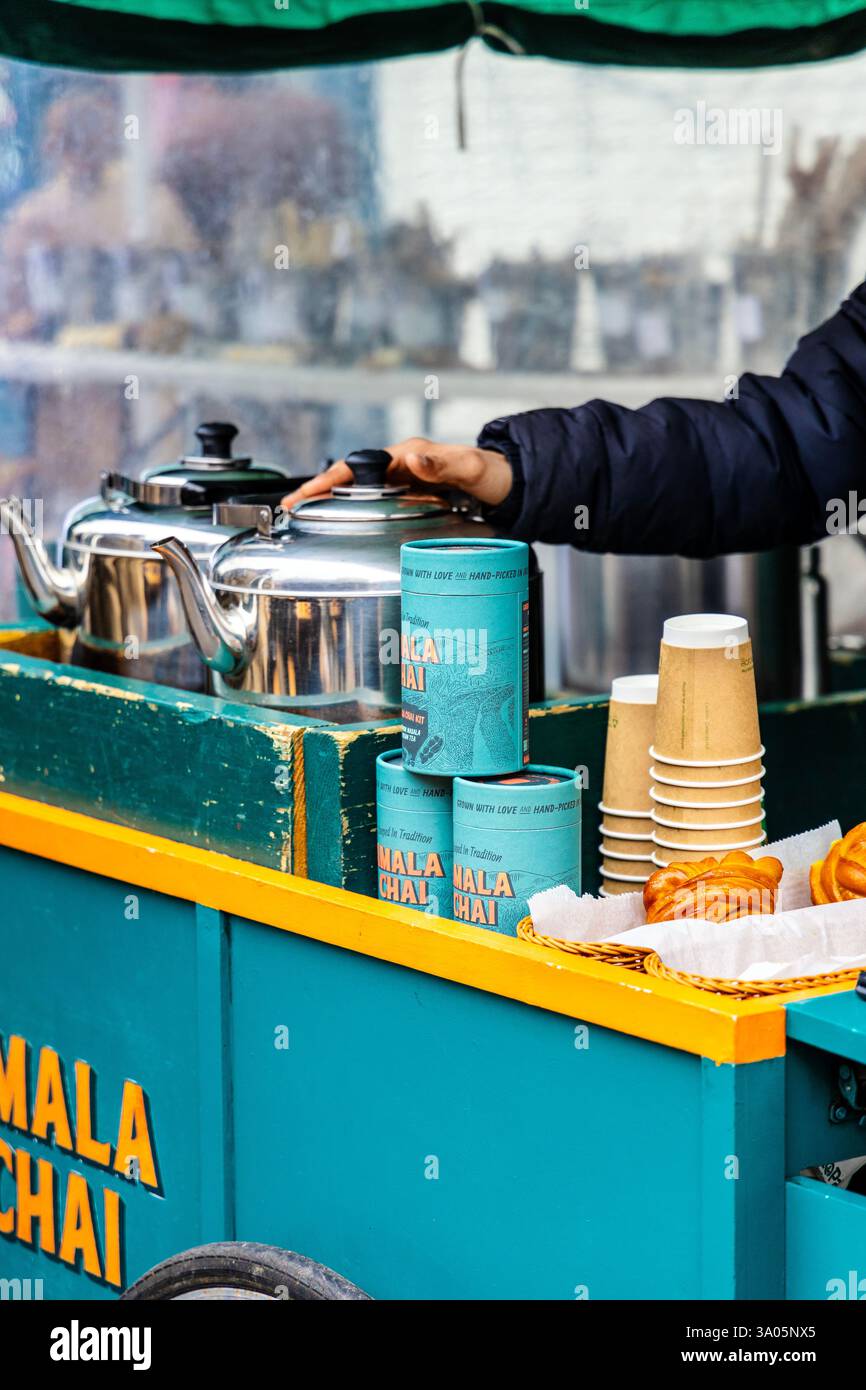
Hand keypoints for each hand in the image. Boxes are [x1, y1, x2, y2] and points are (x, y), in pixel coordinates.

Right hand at [281, 438, 512, 510]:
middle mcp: (401, 464)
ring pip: (359, 491)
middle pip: (350, 478)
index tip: (304, 494)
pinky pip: (375, 502)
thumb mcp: (469, 468)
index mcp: (407, 455)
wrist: (507, 482)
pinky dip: (352, 511)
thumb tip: (412, 459)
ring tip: (301, 519)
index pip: (358, 466)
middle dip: (317, 492)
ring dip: (330, 503)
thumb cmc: (491, 474)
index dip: (328, 481)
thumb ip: (443, 464)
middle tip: (288, 509)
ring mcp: (404, 479)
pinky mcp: (409, 493)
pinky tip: (340, 527)